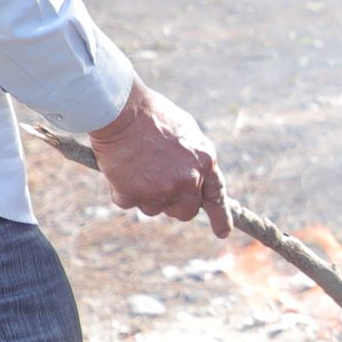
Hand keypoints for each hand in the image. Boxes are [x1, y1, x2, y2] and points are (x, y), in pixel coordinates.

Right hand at [91, 83, 228, 235]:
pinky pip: (126, 202)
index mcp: (204, 162)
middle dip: (172, 204)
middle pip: (184, 212)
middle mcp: (188, 181)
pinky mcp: (134, 195)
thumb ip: (192, 159)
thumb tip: (192, 178)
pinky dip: (120, 189)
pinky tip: (119, 166)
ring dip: (143, 194)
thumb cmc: (152, 113)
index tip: (222, 233)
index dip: (220, 217)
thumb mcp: (186, 131)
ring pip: (152, 208)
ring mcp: (161, 190)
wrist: (121, 109)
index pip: (216, 196)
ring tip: (135, 164)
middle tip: (156, 185)